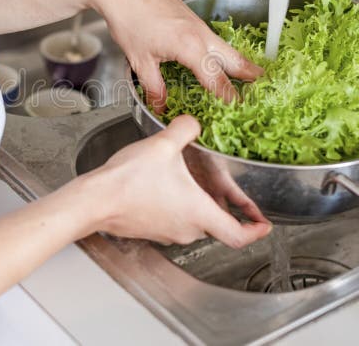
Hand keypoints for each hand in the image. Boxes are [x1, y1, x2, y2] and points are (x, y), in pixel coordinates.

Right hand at [83, 115, 270, 247]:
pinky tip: (170, 186)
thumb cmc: (128, 182)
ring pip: (196, 223)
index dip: (256, 231)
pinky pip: (175, 220)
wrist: (94, 201)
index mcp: (199, 213)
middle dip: (229, 212)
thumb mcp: (164, 146)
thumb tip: (193, 122)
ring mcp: (168, 231)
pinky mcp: (152, 229)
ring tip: (200, 185)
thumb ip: (185, 130)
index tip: (264, 225)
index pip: (239, 235)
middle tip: (238, 200)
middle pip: (219, 226)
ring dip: (202, 206)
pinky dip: (180, 207)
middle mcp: (187, 228)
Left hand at [87, 0, 262, 110]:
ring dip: (237, 61)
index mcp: (190, 47)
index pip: (217, 80)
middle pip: (232, 58)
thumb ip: (154, 88)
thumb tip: (161, 106)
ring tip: (249, 74)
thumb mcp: (140, 60)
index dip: (229, 98)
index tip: (238, 110)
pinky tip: (216, 57)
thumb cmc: (129, 16)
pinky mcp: (191, 17)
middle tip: (265, 87)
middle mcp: (200, 34)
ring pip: (224, 47)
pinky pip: (212, 38)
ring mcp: (197, 24)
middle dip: (249, 74)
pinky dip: (221, 50)